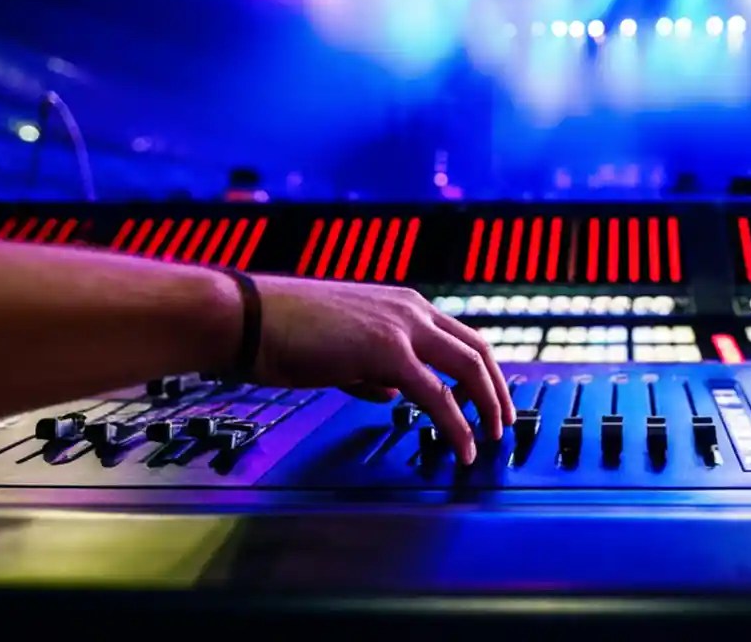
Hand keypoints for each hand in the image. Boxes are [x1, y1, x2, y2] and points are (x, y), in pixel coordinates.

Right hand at [250, 276, 513, 463]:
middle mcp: (410, 309)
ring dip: (487, 406)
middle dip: (497, 389)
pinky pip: (436, 395)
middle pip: (476, 350)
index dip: (483, 370)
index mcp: (403, 304)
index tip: (492, 397)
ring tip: (490, 438)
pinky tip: (461, 446)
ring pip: (467, 368)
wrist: (247, 318)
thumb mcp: (342, 348)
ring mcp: (401, 327)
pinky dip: (456, 424)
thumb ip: (373, 369)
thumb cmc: (283, 331)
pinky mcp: (386, 351)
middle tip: (503, 422)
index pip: (461, 336)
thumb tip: (392, 393)